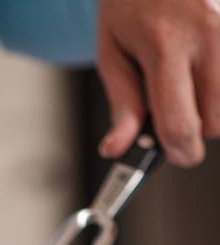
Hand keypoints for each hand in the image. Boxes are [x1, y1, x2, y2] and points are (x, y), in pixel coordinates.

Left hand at [98, 0, 219, 166]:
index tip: (174, 153)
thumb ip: (122, 104)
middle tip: (180, 110)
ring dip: (216, 105)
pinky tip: (207, 68)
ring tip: (193, 81)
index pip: (180, 125)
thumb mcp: (113, 49)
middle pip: (216, 122)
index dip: (179, 152)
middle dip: (198, 128)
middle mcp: (208, 35)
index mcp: (165, 46)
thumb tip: (118, 149)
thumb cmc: (135, 0)